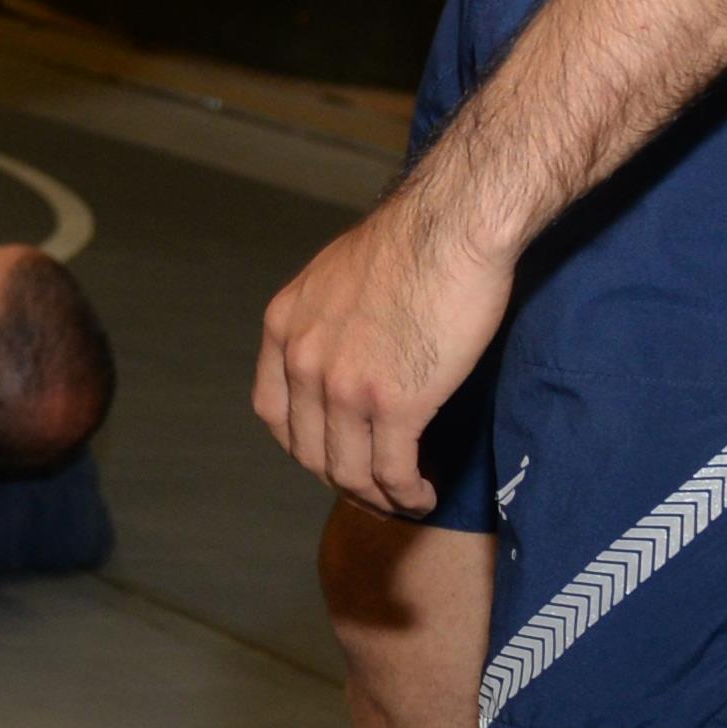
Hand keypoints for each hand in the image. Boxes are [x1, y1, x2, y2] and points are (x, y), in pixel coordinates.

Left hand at [252, 188, 517, 515]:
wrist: (453, 225)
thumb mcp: (337, 275)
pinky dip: (406, 493)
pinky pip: (392, 470)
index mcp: (284, 327)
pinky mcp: (395, 403)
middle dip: (342, 479)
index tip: (330, 455)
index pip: (273, 412)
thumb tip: (346, 350)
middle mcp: (302, 361)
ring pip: (349, 471)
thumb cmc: (413, 240)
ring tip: (404, 501)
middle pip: (309, 451)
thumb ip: (327, 319)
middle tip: (374, 489)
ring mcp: (344, 386)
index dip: (301, 445)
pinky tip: (422, 494)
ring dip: (377, 497)